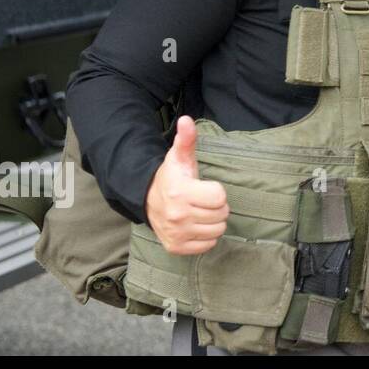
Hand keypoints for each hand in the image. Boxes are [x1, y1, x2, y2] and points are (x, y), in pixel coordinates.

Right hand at [145, 116, 228, 255]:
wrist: (147, 200)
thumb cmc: (171, 177)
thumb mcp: (179, 157)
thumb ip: (186, 139)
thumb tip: (187, 120)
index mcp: (181, 192)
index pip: (220, 197)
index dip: (216, 191)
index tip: (205, 188)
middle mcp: (177, 216)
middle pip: (221, 214)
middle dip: (217, 206)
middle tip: (203, 200)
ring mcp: (176, 234)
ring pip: (217, 231)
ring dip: (213, 222)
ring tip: (200, 212)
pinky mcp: (176, 247)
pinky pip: (208, 246)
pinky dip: (206, 237)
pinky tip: (196, 225)